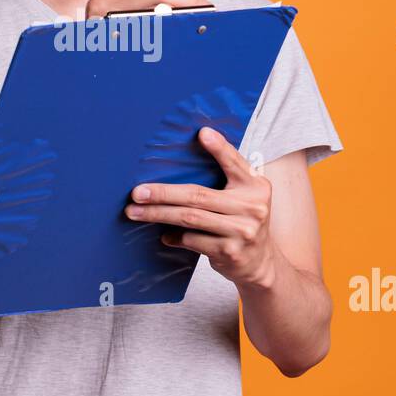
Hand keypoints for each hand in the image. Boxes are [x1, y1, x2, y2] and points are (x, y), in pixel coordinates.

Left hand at [124, 126, 276, 287]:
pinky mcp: (229, 252)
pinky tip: (165, 236)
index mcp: (255, 186)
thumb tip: (182, 166)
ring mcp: (241, 231)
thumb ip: (227, 178)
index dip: (220, 148)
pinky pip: (193, 240)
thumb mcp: (245, 196)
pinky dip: (175, 237)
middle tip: (137, 192)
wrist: (260, 262)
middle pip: (198, 196)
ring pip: (190, 218)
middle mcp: (252, 207)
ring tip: (135, 212)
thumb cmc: (243, 220)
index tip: (202, 134)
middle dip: (163, 193)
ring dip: (158, 214)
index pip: (235, 163)